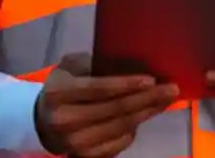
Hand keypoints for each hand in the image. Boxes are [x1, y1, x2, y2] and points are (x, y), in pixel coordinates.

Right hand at [35, 52, 178, 157]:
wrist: (43, 121)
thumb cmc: (63, 86)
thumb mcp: (71, 67)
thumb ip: (97, 65)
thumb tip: (134, 64)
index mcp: (59, 92)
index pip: (98, 89)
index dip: (126, 85)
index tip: (151, 79)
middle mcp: (65, 120)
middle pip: (115, 109)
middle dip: (146, 99)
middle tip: (171, 89)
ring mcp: (75, 142)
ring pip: (120, 127)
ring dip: (146, 113)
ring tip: (165, 101)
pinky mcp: (85, 156)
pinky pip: (119, 143)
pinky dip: (135, 129)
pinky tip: (146, 115)